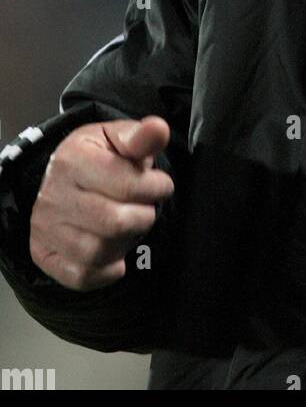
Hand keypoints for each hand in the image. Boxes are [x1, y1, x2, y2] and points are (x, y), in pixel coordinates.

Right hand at [29, 116, 173, 291]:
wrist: (66, 178)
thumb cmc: (102, 157)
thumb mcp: (120, 138)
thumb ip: (141, 137)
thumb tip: (158, 129)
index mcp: (72, 159)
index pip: (126, 184)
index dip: (156, 187)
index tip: (160, 185)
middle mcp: (52, 195)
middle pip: (115, 222)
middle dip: (143, 216)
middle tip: (144, 207)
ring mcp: (44, 228)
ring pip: (99, 252)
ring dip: (125, 242)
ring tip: (128, 224)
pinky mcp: (43, 254)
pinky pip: (82, 276)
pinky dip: (106, 269)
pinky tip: (113, 250)